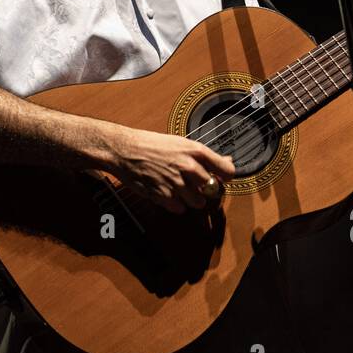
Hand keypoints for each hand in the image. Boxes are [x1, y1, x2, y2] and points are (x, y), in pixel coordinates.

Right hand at [104, 126, 234, 214]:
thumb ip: (204, 156)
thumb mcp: (181, 143)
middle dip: (204, 189)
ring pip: (198, 203)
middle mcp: (189, 167)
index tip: (219, 178)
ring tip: (178, 187)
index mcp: (196, 151)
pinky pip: (180, 209)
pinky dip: (175, 204)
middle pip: (213, 190)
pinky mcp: (164, 196)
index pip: (227, 171)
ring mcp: (177, 183)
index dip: (224, 176)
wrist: (125, 149)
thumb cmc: (151, 144)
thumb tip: (226, 161)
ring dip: (190, 198)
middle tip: (193, 183)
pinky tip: (167, 191)